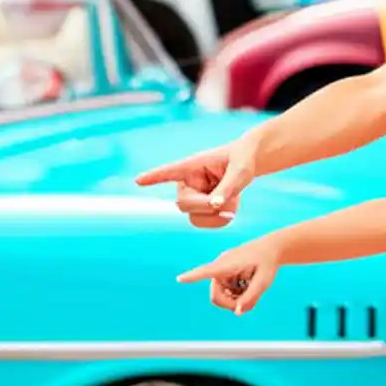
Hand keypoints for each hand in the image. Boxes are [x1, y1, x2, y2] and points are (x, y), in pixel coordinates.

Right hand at [136, 135, 257, 228]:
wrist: (247, 164)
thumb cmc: (242, 161)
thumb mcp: (240, 172)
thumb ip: (228, 187)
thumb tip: (215, 205)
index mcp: (192, 166)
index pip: (169, 172)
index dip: (154, 177)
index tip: (139, 180)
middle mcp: (186, 183)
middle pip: (184, 205)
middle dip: (207, 207)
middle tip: (232, 201)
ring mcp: (192, 198)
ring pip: (194, 219)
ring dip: (217, 215)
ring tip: (234, 201)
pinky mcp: (200, 210)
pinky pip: (205, 224)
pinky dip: (222, 220)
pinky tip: (231, 207)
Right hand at [176, 240, 279, 314]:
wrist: (271, 249)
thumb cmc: (268, 263)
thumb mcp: (264, 282)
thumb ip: (251, 298)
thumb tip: (237, 313)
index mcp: (229, 263)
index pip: (208, 271)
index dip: (193, 276)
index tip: (180, 278)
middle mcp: (221, 267)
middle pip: (216, 296)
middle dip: (230, 304)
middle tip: (246, 306)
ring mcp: (222, 271)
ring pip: (221, 296)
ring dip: (235, 299)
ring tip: (252, 291)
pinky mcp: (225, 275)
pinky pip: (225, 292)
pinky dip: (236, 295)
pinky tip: (247, 288)